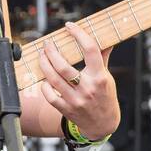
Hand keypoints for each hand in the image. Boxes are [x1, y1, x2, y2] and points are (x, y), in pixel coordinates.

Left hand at [38, 22, 119, 140]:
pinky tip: (44, 79)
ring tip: (42, 56)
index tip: (69, 26)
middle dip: (51, 52)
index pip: (90, 50)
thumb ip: (103, 58)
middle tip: (47, 44)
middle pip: (64, 66)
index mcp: (100, 76)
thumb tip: (106, 41)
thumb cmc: (105, 97)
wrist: (103, 124)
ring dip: (44, 65)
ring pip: (53, 79)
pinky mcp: (67, 109)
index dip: (79, 34)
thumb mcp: (108, 77)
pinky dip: (44, 86)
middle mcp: (87, 88)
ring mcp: (76, 99)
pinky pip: (50, 96)